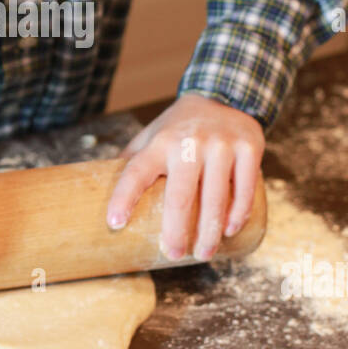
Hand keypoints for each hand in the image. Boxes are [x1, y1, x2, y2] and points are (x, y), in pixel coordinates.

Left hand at [105, 94, 263, 261]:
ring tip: (203, 253)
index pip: (136, 172)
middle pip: (180, 197)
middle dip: (176, 232)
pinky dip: (237, 214)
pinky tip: (229, 230)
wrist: (222, 94)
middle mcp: (190, 143)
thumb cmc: (179, 128)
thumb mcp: (152, 136)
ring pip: (216, 198)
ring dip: (209, 233)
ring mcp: (221, 145)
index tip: (115, 224)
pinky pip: (245, 189)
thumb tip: (98, 193)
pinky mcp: (249, 147)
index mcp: (160, 143)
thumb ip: (132, 161)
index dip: (124, 198)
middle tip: (173, 254)